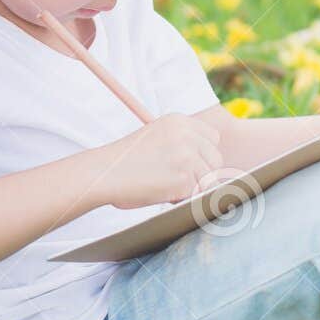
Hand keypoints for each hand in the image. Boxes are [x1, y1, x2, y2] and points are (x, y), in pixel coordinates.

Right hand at [90, 112, 223, 208]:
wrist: (104, 173)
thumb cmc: (125, 160)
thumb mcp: (156, 136)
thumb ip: (181, 142)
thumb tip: (209, 164)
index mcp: (179, 121)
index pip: (212, 138)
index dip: (203, 155)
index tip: (189, 165)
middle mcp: (187, 135)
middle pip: (215, 159)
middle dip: (202, 173)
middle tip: (177, 180)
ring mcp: (187, 157)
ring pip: (209, 178)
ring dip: (192, 186)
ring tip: (167, 185)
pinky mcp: (184, 179)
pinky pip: (197, 194)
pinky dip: (184, 198)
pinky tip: (163, 193)